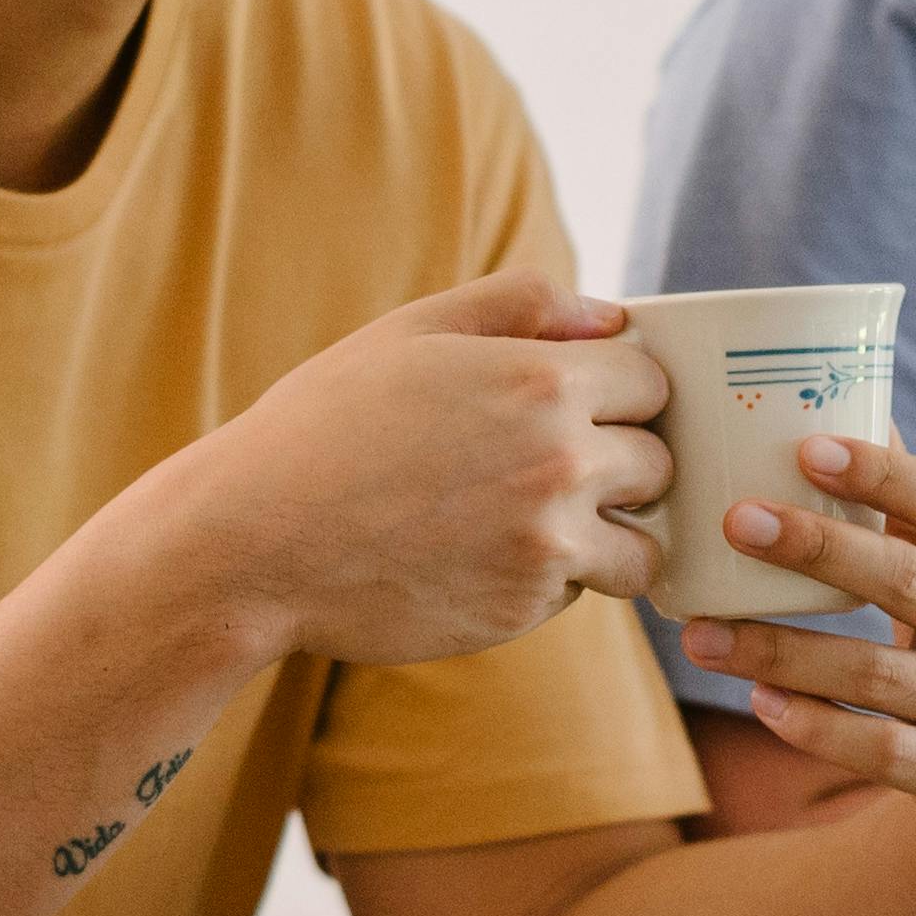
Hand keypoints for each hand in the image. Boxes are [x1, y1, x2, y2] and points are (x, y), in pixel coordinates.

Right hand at [163, 275, 673, 670]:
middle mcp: (560, 463)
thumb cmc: (327, 426)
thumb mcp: (412, 333)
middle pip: (660, 463)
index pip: (653, 381)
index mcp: (541, 380)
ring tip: (538, 521)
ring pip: (643, 545)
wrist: (256, 543)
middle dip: (622, 463)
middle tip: (554, 466)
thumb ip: (520, 306)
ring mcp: (548, 544)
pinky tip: (485, 557)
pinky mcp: (526, 609)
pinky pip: (582, 591)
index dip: (623, 392)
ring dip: (609, 535)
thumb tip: (611, 316)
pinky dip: (553, 579)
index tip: (589, 404)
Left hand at [676, 436, 915, 888]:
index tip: (808, 448)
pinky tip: (762, 701)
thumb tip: (865, 419)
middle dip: (818, 547)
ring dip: (783, 651)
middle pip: (908, 580)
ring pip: (877, 674)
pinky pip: (882, 749)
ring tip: (703, 636)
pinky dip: (816, 727)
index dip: (883, 474)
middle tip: (737, 521)